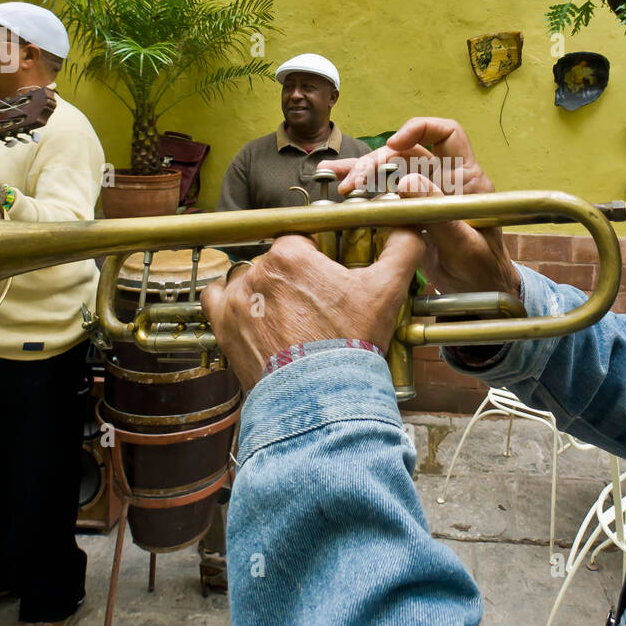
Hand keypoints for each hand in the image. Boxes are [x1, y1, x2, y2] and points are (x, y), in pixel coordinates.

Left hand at [200, 231, 423, 393]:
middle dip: (294, 280)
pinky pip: (216, 297)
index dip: (318, 262)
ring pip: (250, 279)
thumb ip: (402, 248)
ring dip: (264, 291)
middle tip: (314, 308)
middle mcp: (258, 270)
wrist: (320, 398)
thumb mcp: (387, 291)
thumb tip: (409, 227)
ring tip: (287, 318)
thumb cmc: (351, 344)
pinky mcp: (222, 326)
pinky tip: (249, 311)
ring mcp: (236, 299)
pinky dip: (229, 300)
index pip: (303, 243)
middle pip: (277, 262)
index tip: (327, 283)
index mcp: (292, 254)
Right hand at [328, 117, 521, 300]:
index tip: (394, 144)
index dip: (421, 129)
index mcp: (467, 179)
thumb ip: (437, 212)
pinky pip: (384, 194)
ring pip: (391, 171)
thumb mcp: (464, 245)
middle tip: (354, 182)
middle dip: (378, 161)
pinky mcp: (410, 212)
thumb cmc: (483, 270)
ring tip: (341, 182)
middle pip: (408, 153)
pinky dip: (363, 188)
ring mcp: (426, 195)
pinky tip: (339, 183)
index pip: (447, 134)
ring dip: (364, 172)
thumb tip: (407, 181)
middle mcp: (445, 180)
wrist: (479, 293)